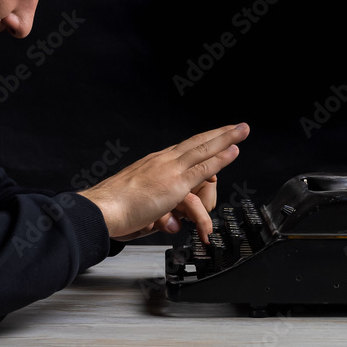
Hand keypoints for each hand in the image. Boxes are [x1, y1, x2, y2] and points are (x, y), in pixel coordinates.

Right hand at [78, 123, 249, 242]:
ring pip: (204, 149)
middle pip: (197, 143)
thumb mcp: (141, 201)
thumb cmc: (115, 208)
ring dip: (226, 138)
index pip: (184, 148)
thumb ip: (159, 207)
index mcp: (155, 163)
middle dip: (218, 133)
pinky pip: (203, 167)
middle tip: (237, 126)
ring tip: (242, 131)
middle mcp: (163, 161)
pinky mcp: (175, 183)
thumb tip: (171, 221)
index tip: (215, 136)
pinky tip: (233, 150)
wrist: (104, 208)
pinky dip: (220, 157)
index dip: (202, 142)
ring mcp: (170, 170)